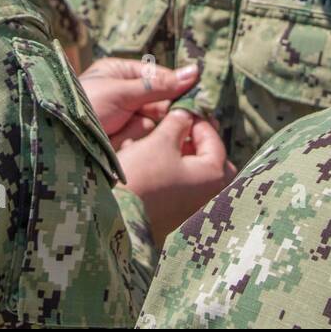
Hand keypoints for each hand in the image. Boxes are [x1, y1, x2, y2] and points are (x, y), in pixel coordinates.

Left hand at [79, 57, 199, 149]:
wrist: (56, 142)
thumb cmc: (83, 106)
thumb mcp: (121, 92)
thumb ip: (158, 85)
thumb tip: (195, 72)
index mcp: (120, 74)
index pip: (158, 78)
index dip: (173, 88)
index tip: (191, 100)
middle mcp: (123, 95)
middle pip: (158, 105)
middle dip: (150, 115)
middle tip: (138, 118)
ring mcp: (122, 120)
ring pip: (150, 126)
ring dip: (137, 132)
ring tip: (116, 132)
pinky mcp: (121, 143)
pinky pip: (140, 143)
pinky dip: (130, 144)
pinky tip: (118, 145)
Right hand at [118, 109, 236, 245]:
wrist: (116, 218)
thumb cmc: (142, 176)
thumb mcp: (160, 141)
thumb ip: (177, 123)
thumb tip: (185, 114)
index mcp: (212, 175)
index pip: (214, 140)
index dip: (198, 121)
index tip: (184, 111)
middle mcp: (210, 196)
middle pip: (213, 163)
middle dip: (199, 143)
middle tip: (183, 129)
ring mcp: (194, 211)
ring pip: (198, 177)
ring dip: (186, 159)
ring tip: (166, 144)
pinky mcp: (177, 220)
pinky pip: (185, 192)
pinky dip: (177, 176)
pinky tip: (157, 165)